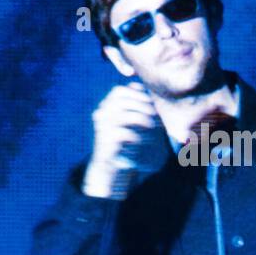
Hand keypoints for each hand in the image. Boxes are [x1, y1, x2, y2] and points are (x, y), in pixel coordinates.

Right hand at [83, 82, 170, 198]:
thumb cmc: (123, 139)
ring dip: (142, 119)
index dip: (136, 93)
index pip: (119, 91)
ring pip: (124, 115)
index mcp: (105, 106)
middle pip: (122, 101)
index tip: (150, 100)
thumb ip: (134, 104)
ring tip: (152, 125)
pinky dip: (136, 136)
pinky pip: (123, 133)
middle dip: (142, 105)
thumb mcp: (128, 119)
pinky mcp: (105, 140)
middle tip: (155, 114)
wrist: (109, 164)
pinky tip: (141, 139)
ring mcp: (101, 126)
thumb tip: (145, 90)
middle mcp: (101, 113)